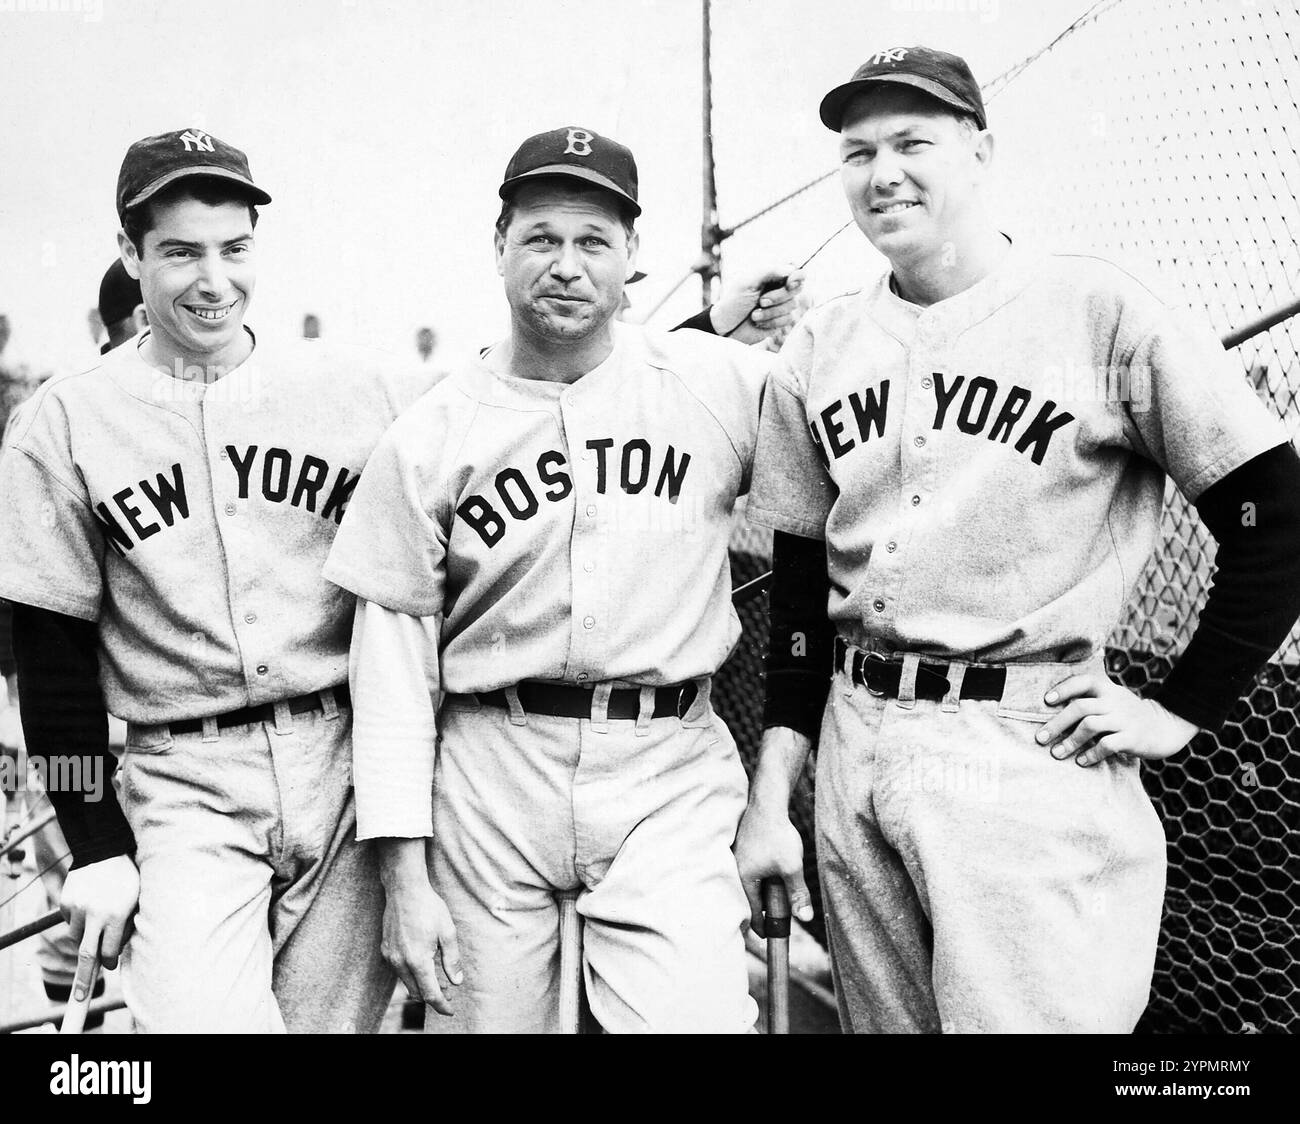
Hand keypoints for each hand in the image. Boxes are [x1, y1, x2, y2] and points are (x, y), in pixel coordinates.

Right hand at [61, 854, 138, 970]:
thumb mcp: (136, 900)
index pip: (109, 952)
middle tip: (80, 995)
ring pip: (77, 936)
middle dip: (83, 978)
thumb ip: (128, 926)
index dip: (109, 961)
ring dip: (86, 936)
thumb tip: (116, 952)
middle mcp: (95, 914)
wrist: (105, 850)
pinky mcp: (66, 902)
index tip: (109, 964)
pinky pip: (70, 920)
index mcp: (117, 914)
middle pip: (87, 954)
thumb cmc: (128, 877)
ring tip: (98, 919)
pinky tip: (89, 904)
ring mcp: (78, 908)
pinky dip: (78, 919)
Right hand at [378, 842, 462, 1015]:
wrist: (404, 889)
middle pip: (417, 992)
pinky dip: (411, 973)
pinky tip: (422, 962)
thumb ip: (452, 959)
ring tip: (437, 975)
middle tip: (448, 991)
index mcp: (418, 960)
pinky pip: (399, 971)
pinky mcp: (385, 950)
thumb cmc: (429, 907)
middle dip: (432, 995)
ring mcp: (390, 957)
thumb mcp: (448, 932)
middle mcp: (400, 962)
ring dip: (421, 984)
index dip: (441, 1005)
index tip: (450, 1011)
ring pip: (406, 982)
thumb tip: (456, 981)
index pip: (430, 994)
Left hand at [711, 266, 806, 346]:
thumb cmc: (734, 302)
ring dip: (771, 311)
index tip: (789, 283)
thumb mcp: (748, 282)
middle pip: (798, 288)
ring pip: (793, 305)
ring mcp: (781, 305)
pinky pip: (787, 319)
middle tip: (761, 301)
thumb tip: (791, 269)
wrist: (727, 327)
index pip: (795, 270)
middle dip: (779, 296)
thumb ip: (769, 272)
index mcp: (772, 275)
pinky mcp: (781, 320)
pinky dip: (771, 321)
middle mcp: (779, 288)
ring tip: (754, 315)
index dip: (798, 276)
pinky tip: (758, 322)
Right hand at [734, 797, 813, 937]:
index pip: (751, 914)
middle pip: (747, 901)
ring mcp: (736, 860)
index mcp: (743, 879)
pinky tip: (770, 874)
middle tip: (777, 917)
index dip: (764, 928)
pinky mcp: (740, 851)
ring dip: (761, 893)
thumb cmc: (778, 835)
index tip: (773, 936)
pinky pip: (747, 873)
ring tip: (776, 892)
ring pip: (747, 886)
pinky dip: (758, 879)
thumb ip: (797, 894)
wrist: (768, 804)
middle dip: (762, 911)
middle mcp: (734, 871)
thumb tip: (805, 919)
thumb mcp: (792, 867)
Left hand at [1036, 672, 1198, 766]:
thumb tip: (1053, 710)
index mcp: (1107, 689)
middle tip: (1040, 738)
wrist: (1165, 727)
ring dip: (1070, 741)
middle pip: (1080, 707)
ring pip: (1090, 726)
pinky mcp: (1132, 737)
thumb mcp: (1113, 699)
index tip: (1046, 701)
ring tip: (1057, 754)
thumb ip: (1091, 700)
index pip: (1083, 681)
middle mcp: (1114, 701)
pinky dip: (1091, 754)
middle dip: (1056, 723)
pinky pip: (1107, 745)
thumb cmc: (1128, 715)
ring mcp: (1124, 719)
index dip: (1063, 689)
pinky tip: (1081, 761)